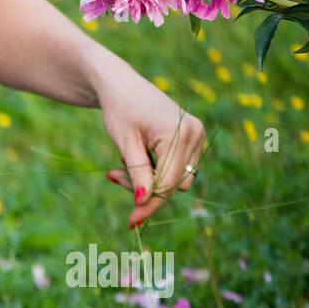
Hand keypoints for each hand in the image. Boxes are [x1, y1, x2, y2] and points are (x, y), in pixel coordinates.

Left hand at [99, 71, 204, 229]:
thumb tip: (144, 202)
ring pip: (176, 179)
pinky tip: (136, 158)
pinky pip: (176, 168)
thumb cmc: (120, 111)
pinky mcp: (191, 139)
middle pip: (173, 184)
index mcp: (180, 133)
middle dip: (144, 188)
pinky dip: (154, 171)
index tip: (131, 221)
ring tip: (121, 163)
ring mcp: (195, 136)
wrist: (121, 86)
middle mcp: (194, 134)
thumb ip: (137, 174)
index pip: (167, 183)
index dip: (148, 204)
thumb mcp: (125, 145)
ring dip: (148, 180)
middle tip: (112, 175)